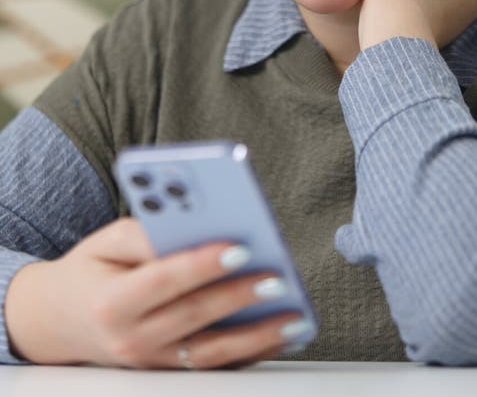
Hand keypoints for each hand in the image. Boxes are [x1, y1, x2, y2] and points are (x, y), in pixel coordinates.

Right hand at [5, 218, 306, 368]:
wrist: (57, 322)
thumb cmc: (90, 271)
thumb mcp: (107, 241)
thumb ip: (146, 234)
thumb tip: (194, 228)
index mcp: (112, 301)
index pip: (163, 281)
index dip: (203, 265)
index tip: (239, 247)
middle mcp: (130, 340)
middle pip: (194, 317)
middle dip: (239, 296)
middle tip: (277, 276)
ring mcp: (149, 364)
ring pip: (210, 353)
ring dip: (257, 336)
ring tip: (294, 314)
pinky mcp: (166, 373)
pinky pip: (213, 367)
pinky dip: (250, 353)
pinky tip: (281, 336)